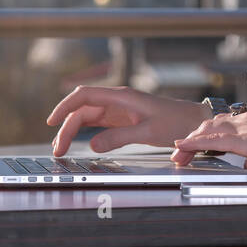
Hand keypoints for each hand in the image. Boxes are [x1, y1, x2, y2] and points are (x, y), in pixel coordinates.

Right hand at [45, 86, 208, 156]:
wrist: (194, 122)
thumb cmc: (176, 122)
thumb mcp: (148, 132)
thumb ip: (119, 138)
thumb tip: (92, 145)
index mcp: (122, 97)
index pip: (84, 96)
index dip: (65, 106)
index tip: (52, 121)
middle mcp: (117, 100)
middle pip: (82, 109)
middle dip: (66, 127)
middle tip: (57, 150)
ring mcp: (119, 110)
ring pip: (88, 117)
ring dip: (73, 131)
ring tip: (61, 149)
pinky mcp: (123, 119)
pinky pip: (98, 124)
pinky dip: (85, 133)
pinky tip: (77, 143)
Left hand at [170, 108, 246, 170]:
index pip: (222, 125)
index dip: (204, 134)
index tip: (191, 143)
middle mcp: (245, 120)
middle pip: (209, 126)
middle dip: (191, 138)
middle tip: (178, 153)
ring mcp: (243, 127)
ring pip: (207, 130)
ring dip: (188, 142)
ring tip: (176, 153)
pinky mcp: (244, 137)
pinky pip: (212, 139)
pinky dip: (194, 142)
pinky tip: (182, 146)